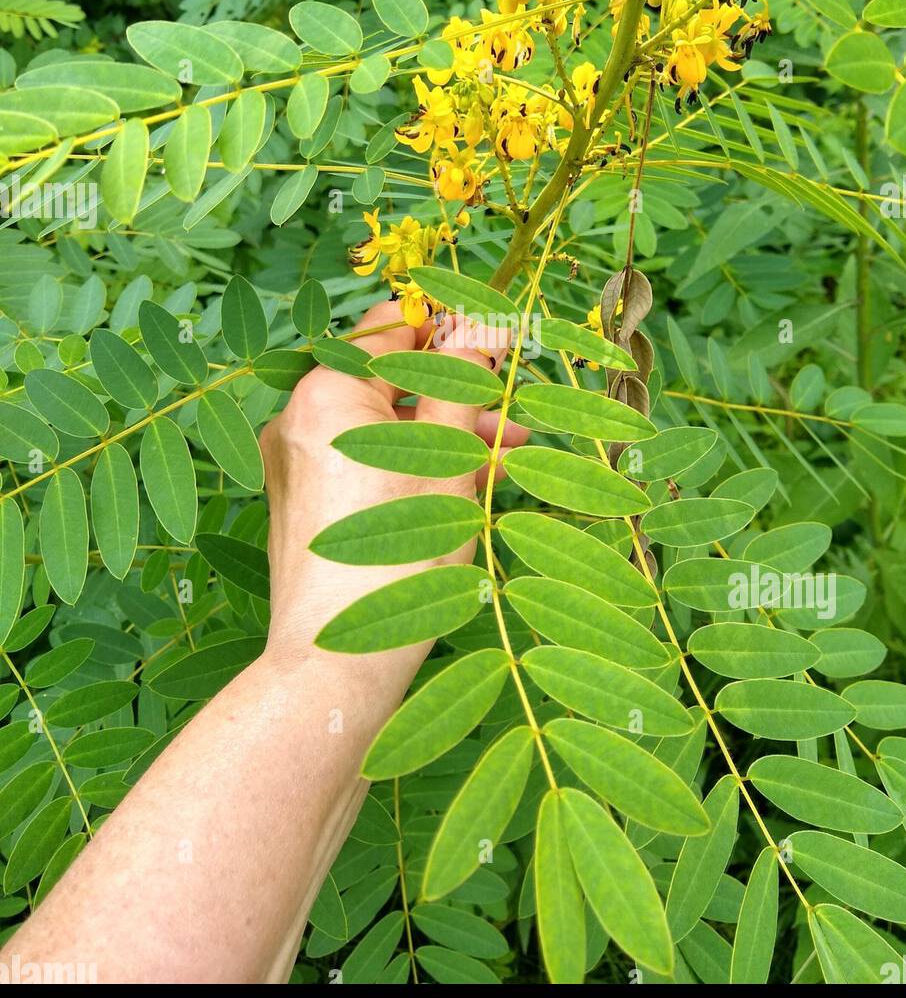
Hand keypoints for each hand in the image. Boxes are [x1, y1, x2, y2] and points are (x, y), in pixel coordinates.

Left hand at [258, 300, 528, 670]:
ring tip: (510, 456)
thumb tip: (478, 332)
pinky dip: (413, 465)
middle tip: (517, 411)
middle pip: (389, 382)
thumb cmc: (398, 563)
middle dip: (457, 392)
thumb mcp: (449, 462)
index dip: (448, 331)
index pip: (390, 330)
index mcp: (325, 395)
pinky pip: (365, 463)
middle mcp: (298, 422)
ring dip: (444, 433)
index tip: (499, 342)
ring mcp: (296, 466)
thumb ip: (461, 388)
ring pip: (383, 428)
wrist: (338, 666)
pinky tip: (469, 486)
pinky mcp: (305, 505)